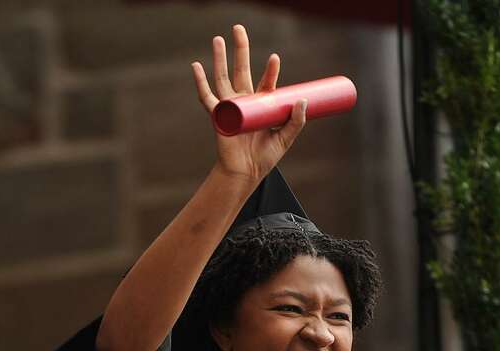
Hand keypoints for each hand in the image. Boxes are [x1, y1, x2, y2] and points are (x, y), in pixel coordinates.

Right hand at [191, 24, 305, 184]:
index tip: (274, 59)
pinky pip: (207, 97)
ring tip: (218, 39)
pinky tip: (195, 66)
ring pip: (222, 77)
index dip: (270, 70)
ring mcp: (230, 107)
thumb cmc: (265, 158)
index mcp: (261, 104)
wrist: (246, 173)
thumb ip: (296, 121)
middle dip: (240, 49)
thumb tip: (303, 101)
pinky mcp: (218, 116)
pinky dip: (200, 82)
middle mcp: (245, 101)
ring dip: (219, 58)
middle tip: (238, 29)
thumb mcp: (286, 138)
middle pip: (241, 69)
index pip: (266, 81)